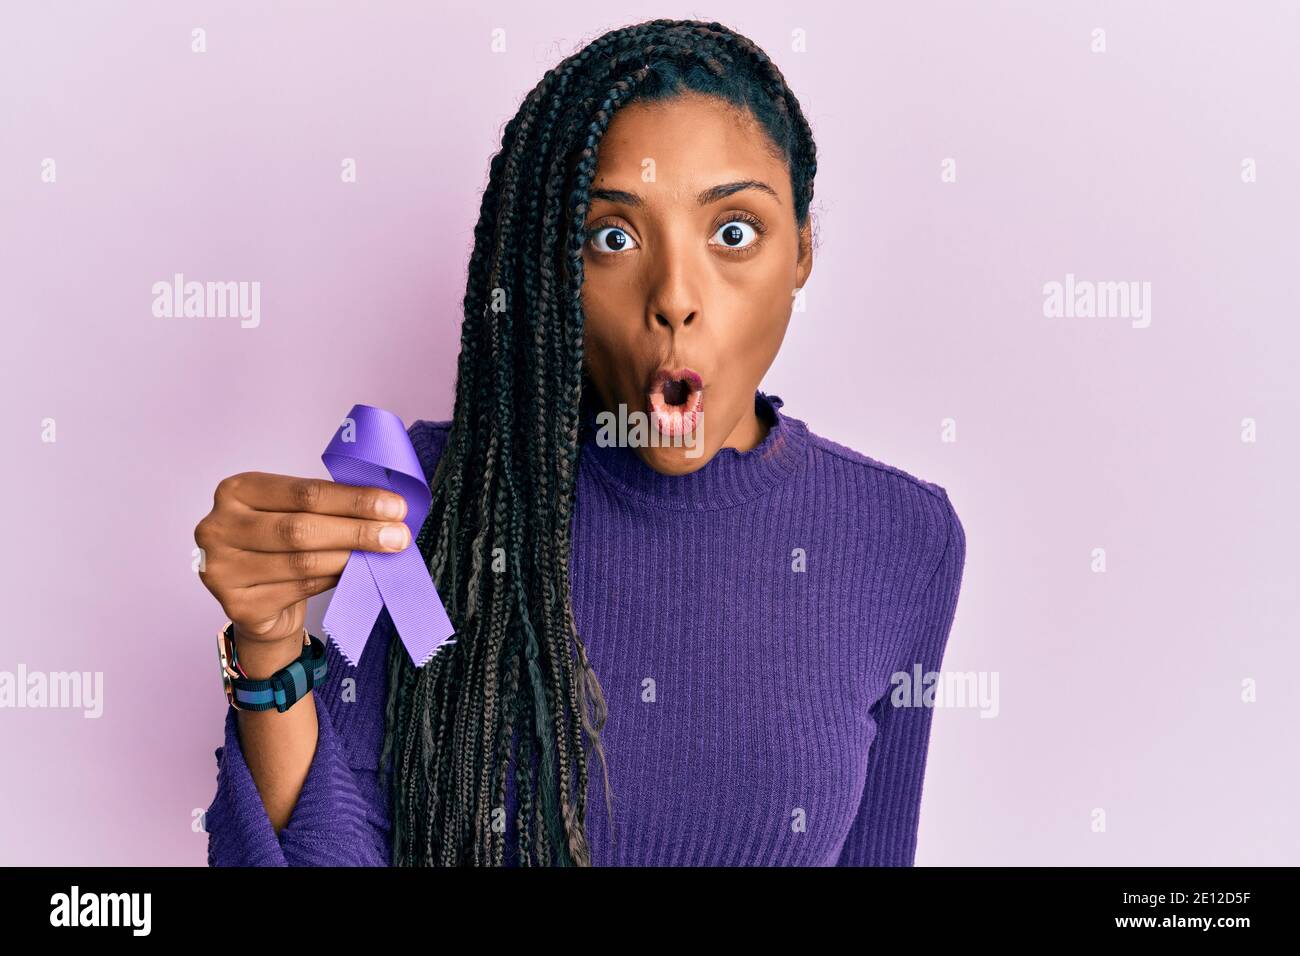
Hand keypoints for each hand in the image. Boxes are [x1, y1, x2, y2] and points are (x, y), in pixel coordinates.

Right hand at [194, 472, 410, 654]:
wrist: (257, 600)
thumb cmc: (281, 545)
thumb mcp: (295, 512)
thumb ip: (329, 507)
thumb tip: (388, 510)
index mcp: (236, 490)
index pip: (305, 492)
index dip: (354, 500)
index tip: (395, 507)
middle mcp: (218, 527)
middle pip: (301, 528)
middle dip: (357, 531)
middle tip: (398, 535)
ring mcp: (222, 568)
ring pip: (302, 562)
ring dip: (350, 557)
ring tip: (384, 553)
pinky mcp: (237, 605)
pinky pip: (299, 589)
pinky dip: (332, 580)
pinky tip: (352, 573)